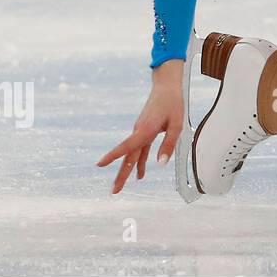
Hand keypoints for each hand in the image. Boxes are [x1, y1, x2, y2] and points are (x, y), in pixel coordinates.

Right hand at [96, 60, 184, 193]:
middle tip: (113, 191)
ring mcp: (140, 131)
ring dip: (128, 170)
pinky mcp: (144, 131)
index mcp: (146, 129)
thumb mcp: (177, 124)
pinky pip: (140, 149)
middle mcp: (139, 131)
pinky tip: (140, 173)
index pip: (128, 146)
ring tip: (120, 186)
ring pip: (132, 154)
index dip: (114, 156)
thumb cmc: (173, 103)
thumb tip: (161, 164)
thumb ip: (169, 144)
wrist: (167, 86)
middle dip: (121, 174)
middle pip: (128, 156)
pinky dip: (140, 161)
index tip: (99, 164)